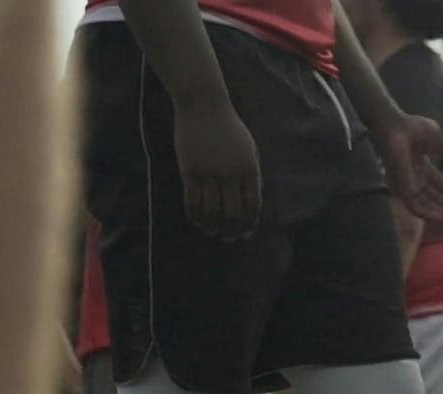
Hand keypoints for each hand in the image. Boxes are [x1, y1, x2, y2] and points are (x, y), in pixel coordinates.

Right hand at [172, 99, 261, 240]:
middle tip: (228, 238)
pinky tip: (198, 222)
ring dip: (213, 226)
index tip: (245, 233)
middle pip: (233, 213)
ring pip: (211, 211)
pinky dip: (196, 217)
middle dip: (232, 231)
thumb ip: (251, 173)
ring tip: (212, 232)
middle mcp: (231, 174)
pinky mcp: (190, 172)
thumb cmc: (228, 127)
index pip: (252, 205)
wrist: (204, 105)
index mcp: (249, 168)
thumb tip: (252, 200)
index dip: (249, 223)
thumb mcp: (248, 148)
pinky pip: (193, 202)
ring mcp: (209, 174)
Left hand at [375, 114, 442, 225]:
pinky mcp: (402, 190)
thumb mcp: (436, 138)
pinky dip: (430, 214)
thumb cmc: (412, 127)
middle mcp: (414, 179)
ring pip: (426, 207)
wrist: (396, 126)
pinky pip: (416, 208)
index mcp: (421, 168)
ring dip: (442, 214)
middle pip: (434, 199)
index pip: (438, 185)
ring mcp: (407, 185)